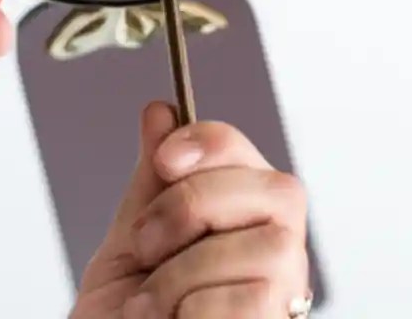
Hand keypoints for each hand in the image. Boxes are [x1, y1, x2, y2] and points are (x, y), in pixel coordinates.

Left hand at [71, 103, 309, 318]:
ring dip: (178, 276)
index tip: (164, 160)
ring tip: (150, 305)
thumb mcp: (131, 241)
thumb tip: (161, 113)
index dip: (209, 143)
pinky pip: (248, 299)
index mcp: (241, 215)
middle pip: (274, 189)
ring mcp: (286, 292)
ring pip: (261, 247)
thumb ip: (151, 181)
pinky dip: (191, 311)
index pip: (246, 151)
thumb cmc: (125, 318)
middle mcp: (277, 250)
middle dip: (190, 207)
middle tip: (146, 247)